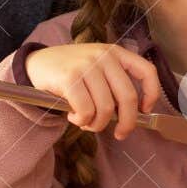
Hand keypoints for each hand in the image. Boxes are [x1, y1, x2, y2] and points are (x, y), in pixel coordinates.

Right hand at [25, 43, 160, 138]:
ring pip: (106, 109)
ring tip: (85, 121)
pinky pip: (86, 111)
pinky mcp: (70, 77)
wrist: (35, 65)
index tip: (145, 111)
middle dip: (127, 123)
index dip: (151, 94)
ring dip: (96, 124)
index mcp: (116, 53)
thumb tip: (131, 116)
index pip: (147, 71)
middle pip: (128, 97)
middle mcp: (104, 56)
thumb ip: (114, 86)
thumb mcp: (97, 70)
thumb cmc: (70, 73)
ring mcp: (87, 65)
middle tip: (120, 134)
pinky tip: (73, 116)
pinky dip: (81, 121)